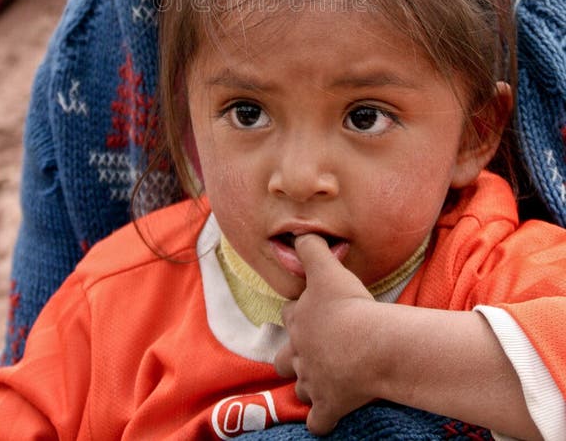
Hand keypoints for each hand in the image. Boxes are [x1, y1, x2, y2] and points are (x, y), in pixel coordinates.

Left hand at [273, 234, 377, 435]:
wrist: (370, 345)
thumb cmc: (348, 305)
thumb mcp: (327, 268)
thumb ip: (311, 247)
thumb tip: (299, 233)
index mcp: (299, 320)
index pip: (290, 313)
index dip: (300, 311)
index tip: (313, 309)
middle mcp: (299, 352)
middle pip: (285, 356)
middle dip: (294, 354)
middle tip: (312, 350)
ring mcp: (312, 382)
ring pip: (301, 387)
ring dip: (309, 384)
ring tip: (323, 380)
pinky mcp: (329, 407)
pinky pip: (318, 422)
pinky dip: (322, 420)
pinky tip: (329, 416)